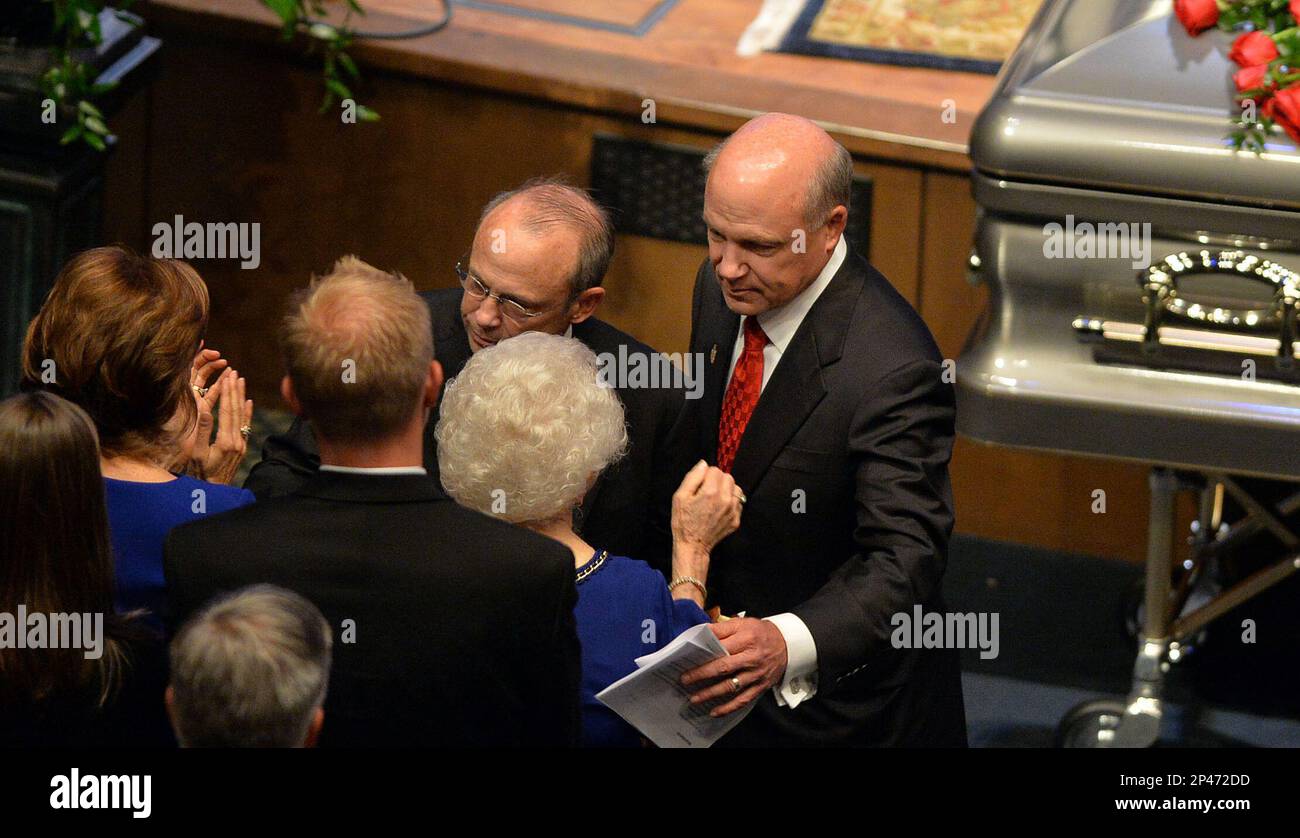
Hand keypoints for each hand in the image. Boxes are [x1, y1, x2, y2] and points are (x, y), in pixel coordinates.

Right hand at [173, 349, 252, 484]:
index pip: (227, 411)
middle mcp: (237, 441)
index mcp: (225, 441)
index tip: (228, 376)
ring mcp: (241, 444)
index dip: (228, 393)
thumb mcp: (197, 453)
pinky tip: (248, 401)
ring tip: (241, 380)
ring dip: (241, 396)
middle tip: (235, 372)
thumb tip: (206, 409)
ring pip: (242, 416)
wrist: (213, 491)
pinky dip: (247, 412)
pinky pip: (246, 426)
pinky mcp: (241, 447)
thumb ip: (202, 431)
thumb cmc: (199, 474)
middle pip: (237, 410)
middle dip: (235, 390)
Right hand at [671, 460, 741, 559]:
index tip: (700, 485)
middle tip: (707, 491)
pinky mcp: (736, 520)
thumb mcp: (680, 496)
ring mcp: (732, 511)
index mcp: (710, 492)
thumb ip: (692, 477)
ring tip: (715, 499)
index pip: (715, 470)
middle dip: (718, 481)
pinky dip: (730, 502)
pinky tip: (719, 509)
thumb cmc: (684, 522)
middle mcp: (725, 500)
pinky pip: (738, 502)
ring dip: (726, 490)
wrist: (693, 545)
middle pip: (728, 477)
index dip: (705, 475)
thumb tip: (703, 464)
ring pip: (736, 488)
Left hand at [680, 618, 787, 716]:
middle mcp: (752, 657)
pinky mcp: (760, 686)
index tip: (687, 657)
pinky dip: (728, 708)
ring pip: (731, 686)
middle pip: (723, 668)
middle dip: (702, 674)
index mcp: (747, 638)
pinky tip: (714, 712)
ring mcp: (756, 674)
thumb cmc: (760, 633)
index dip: (704, 652)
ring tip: (694, 698)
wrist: (789, 644)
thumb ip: (723, 628)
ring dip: (711, 694)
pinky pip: (743, 700)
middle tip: (684, 680)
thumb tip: (701, 632)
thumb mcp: (744, 623)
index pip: (721, 645)